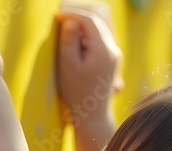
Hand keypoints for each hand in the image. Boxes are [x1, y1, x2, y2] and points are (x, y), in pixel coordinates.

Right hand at [56, 6, 122, 131]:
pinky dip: (87, 36)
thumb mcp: (67, 66)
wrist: (92, 115)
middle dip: (78, 17)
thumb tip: (70, 21)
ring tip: (65, 33)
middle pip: (96, 22)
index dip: (72, 14)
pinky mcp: (111, 60)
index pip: (89, 20)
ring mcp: (114, 55)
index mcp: (103, 50)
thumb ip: (69, 41)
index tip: (56, 16)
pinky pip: (100, 40)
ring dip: (82, 27)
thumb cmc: (76, 93)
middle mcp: (113, 50)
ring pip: (99, 30)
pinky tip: (75, 45)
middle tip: (59, 19)